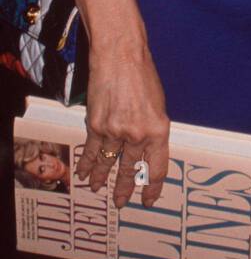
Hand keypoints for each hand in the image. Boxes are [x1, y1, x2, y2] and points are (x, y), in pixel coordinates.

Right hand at [76, 41, 169, 208]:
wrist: (121, 56)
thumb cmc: (143, 75)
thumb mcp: (158, 104)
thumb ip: (153, 129)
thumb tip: (147, 148)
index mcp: (159, 130)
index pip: (157, 168)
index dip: (153, 187)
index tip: (149, 198)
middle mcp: (137, 135)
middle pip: (131, 170)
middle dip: (126, 188)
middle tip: (122, 202)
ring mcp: (115, 132)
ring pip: (108, 163)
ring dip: (102, 178)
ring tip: (99, 190)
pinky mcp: (96, 125)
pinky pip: (91, 150)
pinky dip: (87, 163)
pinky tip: (84, 174)